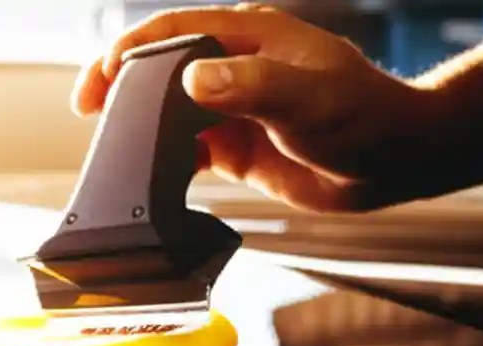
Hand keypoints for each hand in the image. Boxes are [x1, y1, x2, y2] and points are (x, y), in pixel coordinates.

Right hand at [72, 4, 439, 211]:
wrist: (394, 163)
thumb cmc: (366, 117)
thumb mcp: (308, 98)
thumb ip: (251, 86)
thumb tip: (193, 83)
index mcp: (249, 36)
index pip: (173, 30)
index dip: (130, 50)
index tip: (102, 78)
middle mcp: (234, 67)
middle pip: (159, 69)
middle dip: (120, 87)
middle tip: (88, 112)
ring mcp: (231, 107)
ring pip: (166, 113)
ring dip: (138, 129)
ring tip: (111, 150)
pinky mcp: (234, 146)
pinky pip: (185, 150)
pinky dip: (163, 162)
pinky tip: (151, 179)